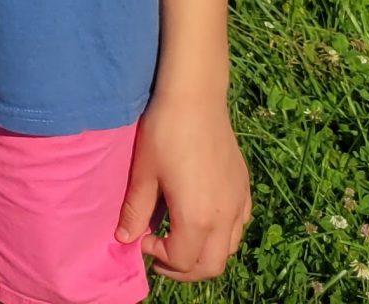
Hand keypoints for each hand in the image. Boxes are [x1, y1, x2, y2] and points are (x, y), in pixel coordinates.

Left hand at [116, 89, 249, 280]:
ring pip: (229, 249)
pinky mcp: (244, 188)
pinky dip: (222, 234)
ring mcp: (239, 202)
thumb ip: (135, 211)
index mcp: (198, 218)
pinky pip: (240, 225)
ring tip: (180, 239)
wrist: (195, 98)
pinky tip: (202, 217)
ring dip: (205, 254)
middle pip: (211, 266)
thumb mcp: (143, 174)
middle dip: (184, 269)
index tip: (141, 239)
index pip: (182, 261)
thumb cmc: (164, 133)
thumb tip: (124, 239)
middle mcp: (225, 217)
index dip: (158, 258)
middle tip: (160, 255)